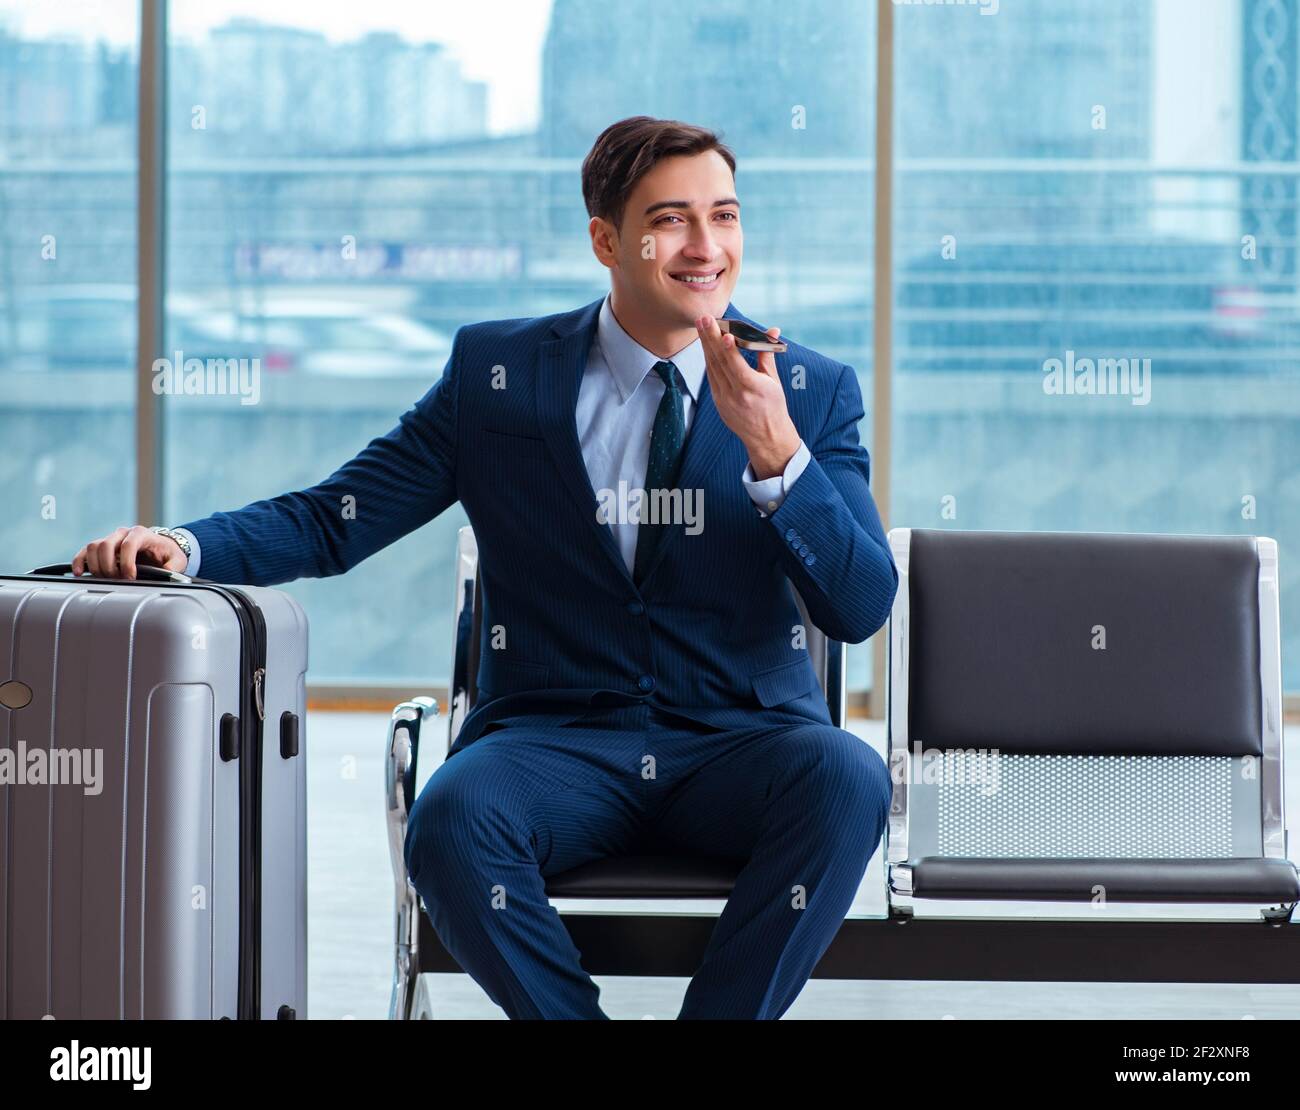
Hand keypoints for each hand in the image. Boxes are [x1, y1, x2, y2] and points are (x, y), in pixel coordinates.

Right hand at [72, 526, 186, 579]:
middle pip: (106, 545)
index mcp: (142, 534)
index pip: (128, 544)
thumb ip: (173, 566)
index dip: (127, 562)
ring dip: (96, 566)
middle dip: (110, 566)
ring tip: (106, 579)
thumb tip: (166, 573)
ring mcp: (111, 539)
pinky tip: (80, 573)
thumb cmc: (168, 553)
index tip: (130, 577)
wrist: (162, 547)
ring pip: (93, 547)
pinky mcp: (102, 547)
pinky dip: (79, 561)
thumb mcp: (177, 559)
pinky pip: (85, 551)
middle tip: (117, 580)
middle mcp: (124, 533)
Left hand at [695, 314, 799, 479]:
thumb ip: (767, 354)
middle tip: (703, 318)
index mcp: (753, 389)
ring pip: (712, 368)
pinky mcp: (717, 402)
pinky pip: (711, 377)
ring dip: (706, 345)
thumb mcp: (773, 381)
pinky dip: (709, 359)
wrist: (765, 437)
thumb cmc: (773, 406)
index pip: (737, 366)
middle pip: (720, 363)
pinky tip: (705, 345)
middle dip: (710, 338)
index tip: (724, 333)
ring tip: (701, 325)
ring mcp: (723, 400)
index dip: (730, 349)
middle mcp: (735, 395)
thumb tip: (772, 329)